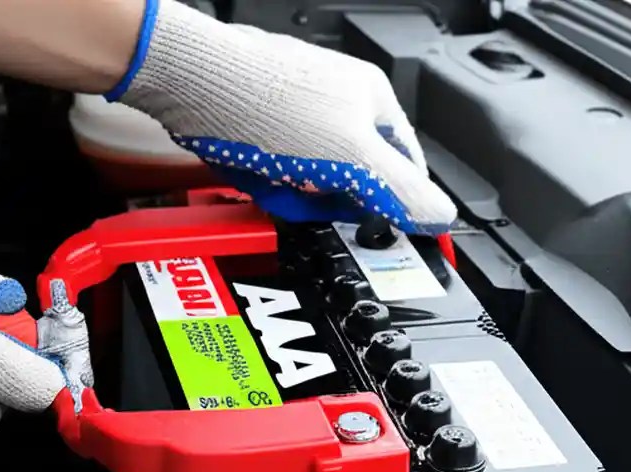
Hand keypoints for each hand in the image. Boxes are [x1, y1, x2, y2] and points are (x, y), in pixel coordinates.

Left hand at [109, 0, 456, 234]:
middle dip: (329, 199)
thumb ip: (399, 190)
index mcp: (372, 100)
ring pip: (309, 178)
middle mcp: (337, 101)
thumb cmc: (267, 103)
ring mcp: (295, 113)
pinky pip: (271, 170)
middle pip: (352, 177)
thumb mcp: (351, 158)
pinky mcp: (257, 125)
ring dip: (291, 193)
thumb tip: (440, 217)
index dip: (393, 202)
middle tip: (310, 198)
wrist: (191, 83)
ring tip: (273, 180)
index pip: (405, 165)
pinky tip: (250, 174)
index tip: (381, 229)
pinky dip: (262, 181)